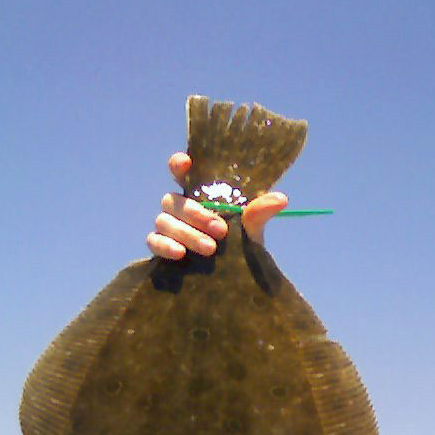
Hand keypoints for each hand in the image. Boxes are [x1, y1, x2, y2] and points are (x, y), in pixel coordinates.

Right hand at [145, 152, 287, 259]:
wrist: (235, 271)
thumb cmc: (240, 239)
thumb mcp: (252, 225)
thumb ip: (260, 211)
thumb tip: (281, 199)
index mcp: (198, 195)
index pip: (181, 172)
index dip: (179, 165)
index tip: (186, 162)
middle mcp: (179, 208)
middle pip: (173, 201)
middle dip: (196, 214)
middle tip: (221, 231)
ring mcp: (168, 226)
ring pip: (164, 221)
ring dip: (187, 234)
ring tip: (210, 249)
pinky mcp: (161, 246)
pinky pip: (153, 241)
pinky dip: (165, 246)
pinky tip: (180, 254)